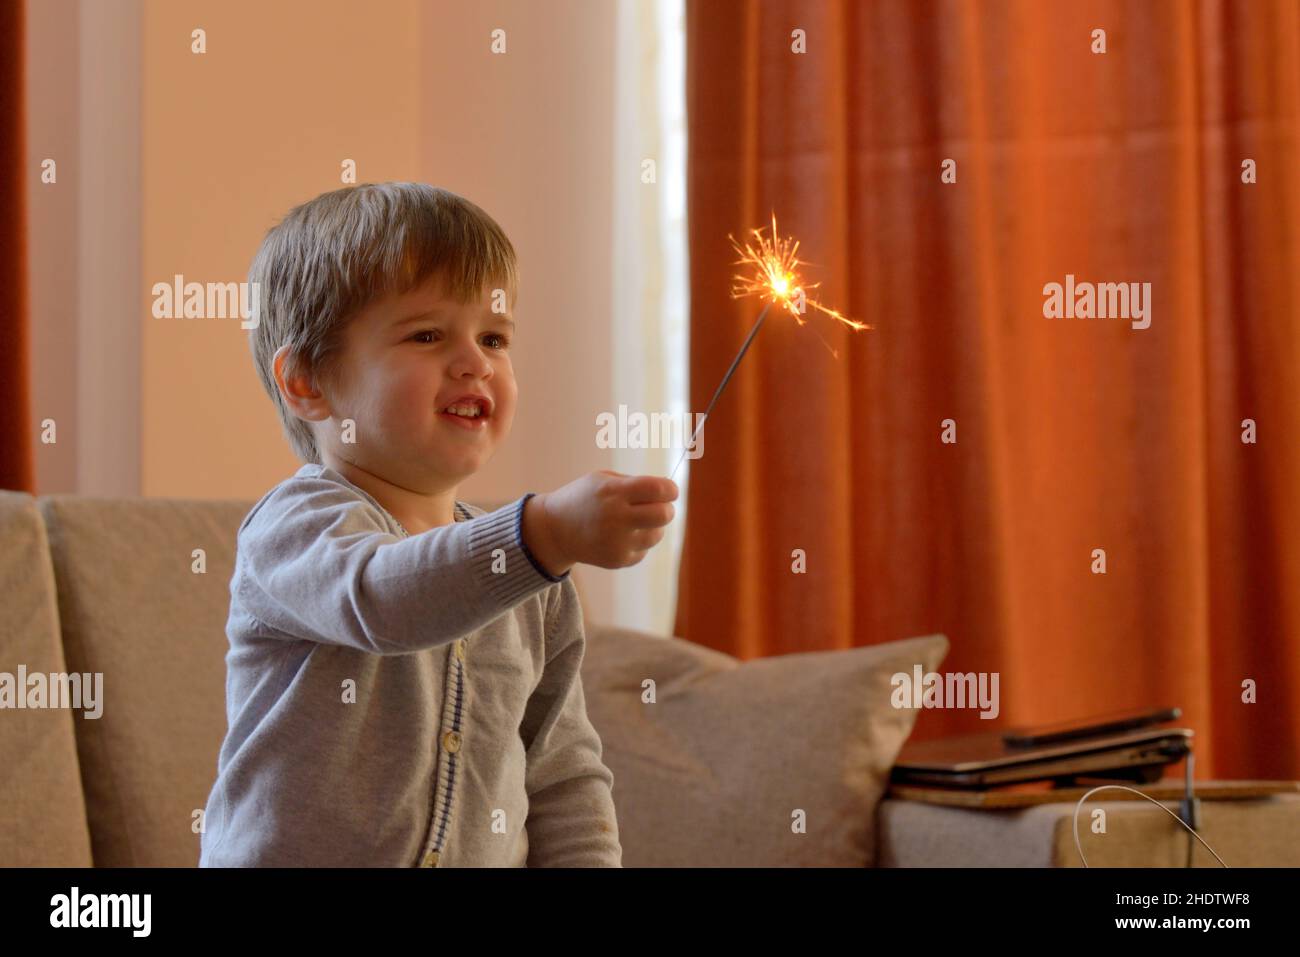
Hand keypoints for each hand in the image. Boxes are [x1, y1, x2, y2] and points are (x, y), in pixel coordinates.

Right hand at [523, 471, 678, 574]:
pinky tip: (620, 535)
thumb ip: (636, 483)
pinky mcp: (618, 560)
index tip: (669, 490)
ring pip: (658, 534)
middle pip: (664, 514)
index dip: (670, 489)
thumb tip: (670, 493)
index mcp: (613, 492)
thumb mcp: (604, 479)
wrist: (555, 530)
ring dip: (653, 526)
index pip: (658, 489)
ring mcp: (617, 542)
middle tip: (660, 506)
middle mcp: (616, 517)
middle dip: (667, 508)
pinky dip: (639, 541)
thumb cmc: (585, 497)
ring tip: (635, 521)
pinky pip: (644, 549)